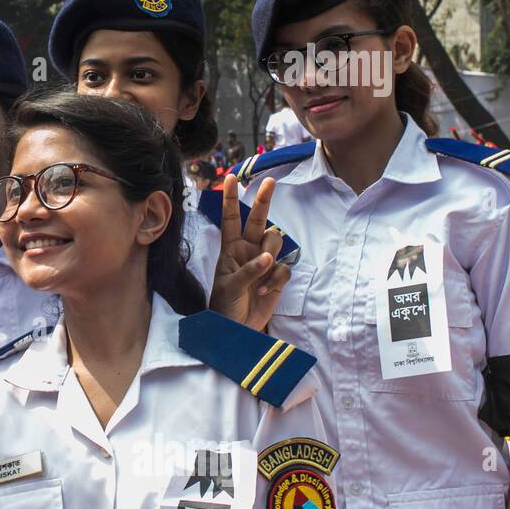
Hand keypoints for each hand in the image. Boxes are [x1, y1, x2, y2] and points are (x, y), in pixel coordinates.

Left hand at [209, 174, 291, 330]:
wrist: (237, 329)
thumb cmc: (225, 306)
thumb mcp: (230, 287)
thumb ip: (248, 270)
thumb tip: (268, 257)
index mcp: (230, 249)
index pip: (231, 219)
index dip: (231, 199)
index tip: (230, 179)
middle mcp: (248, 251)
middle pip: (259, 220)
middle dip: (264, 200)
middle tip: (270, 181)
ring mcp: (264, 262)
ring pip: (276, 243)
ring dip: (270, 258)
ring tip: (259, 280)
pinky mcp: (276, 276)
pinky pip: (284, 268)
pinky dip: (276, 279)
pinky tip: (265, 291)